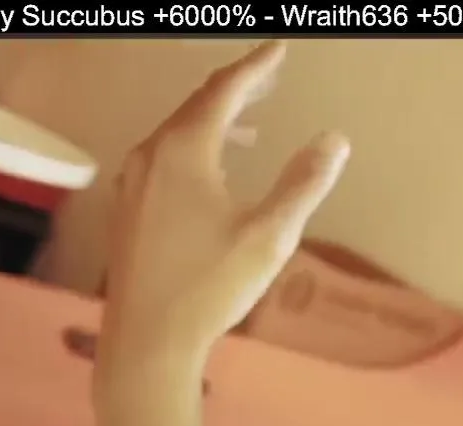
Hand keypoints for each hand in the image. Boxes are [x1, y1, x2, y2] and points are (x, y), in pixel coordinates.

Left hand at [97, 41, 350, 371]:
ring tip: (250, 123)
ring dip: (215, 119)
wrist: (146, 340)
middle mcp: (151, 156)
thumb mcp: (271, 236)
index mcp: (185, 151)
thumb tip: (335, 140)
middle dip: (237, 88)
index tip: (280, 48)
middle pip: (197, 105)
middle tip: (269, 75)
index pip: (225, 90)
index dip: (257, 67)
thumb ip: (304, 183)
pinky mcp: (127, 209)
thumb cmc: (210, 287)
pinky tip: (212, 171)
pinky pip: (164, 157)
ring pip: (177, 132)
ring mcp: (133, 182)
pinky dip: (194, 146)